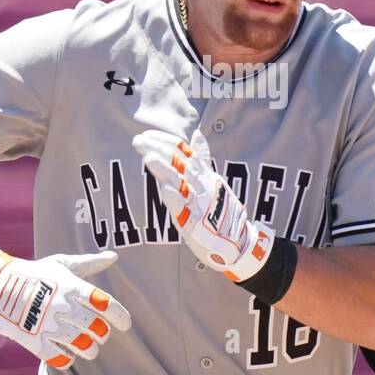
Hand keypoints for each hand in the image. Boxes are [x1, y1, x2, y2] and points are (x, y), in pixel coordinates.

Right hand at [0, 248, 130, 369]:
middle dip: (102, 334)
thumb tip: (114, 256)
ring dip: (89, 349)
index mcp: (72, 287)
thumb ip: (89, 263)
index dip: (120, 316)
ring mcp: (48, 325)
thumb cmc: (34, 273)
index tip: (125, 324)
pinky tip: (66, 352)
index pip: (106, 304)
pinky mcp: (35, 341)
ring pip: (83, 347)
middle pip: (97, 329)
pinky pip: (62, 360)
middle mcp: (63, 306)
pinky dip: (68, 359)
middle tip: (99, 334)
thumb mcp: (61, 264)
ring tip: (86, 346)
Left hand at [133, 127, 273, 281]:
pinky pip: (184, 209)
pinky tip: (164, 190)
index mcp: (204, 174)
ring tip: (149, 157)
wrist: (236, 240)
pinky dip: (175, 199)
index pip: (183, 152)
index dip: (165, 141)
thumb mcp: (211, 179)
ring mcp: (199, 202)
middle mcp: (202, 184)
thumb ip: (202, 157)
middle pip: (179, 163)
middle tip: (138, 141)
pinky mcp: (195, 222)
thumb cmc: (219, 208)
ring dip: (165, 169)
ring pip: (180, 182)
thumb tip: (197, 134)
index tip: (147, 134)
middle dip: (158, 150)